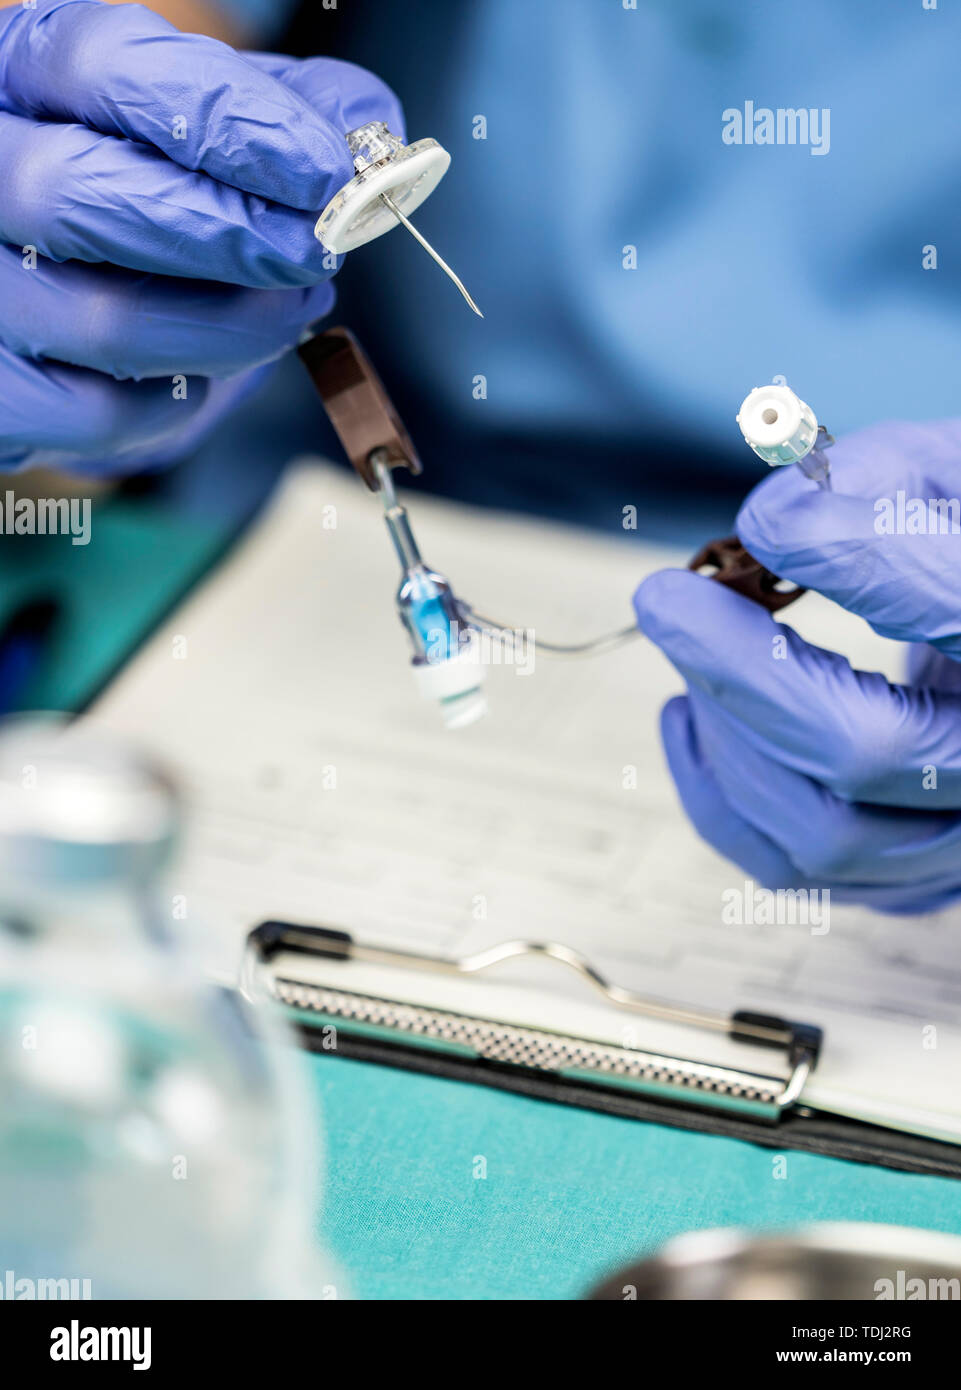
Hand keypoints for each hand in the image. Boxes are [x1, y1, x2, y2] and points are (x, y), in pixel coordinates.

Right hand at [0, 0, 402, 473]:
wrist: (44, 288)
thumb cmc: (128, 192)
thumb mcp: (193, 126)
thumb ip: (278, 110)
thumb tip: (370, 129)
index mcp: (18, 72)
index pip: (104, 67)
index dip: (227, 118)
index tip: (324, 168)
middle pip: (83, 195)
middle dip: (229, 234)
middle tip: (316, 252)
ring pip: (105, 321)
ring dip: (231, 329)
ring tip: (291, 310)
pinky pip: (95, 413)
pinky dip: (176, 402)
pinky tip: (208, 373)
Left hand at [634, 419, 960, 913]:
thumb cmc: (959, 549)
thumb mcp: (957, 478)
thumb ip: (885, 476)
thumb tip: (771, 524)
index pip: (957, 607)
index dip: (856, 561)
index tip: (766, 526)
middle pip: (867, 749)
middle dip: (740, 670)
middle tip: (665, 597)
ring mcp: (959, 838)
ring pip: (820, 829)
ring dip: (727, 731)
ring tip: (692, 647)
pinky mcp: (906, 875)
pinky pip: (789, 867)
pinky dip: (717, 790)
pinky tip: (690, 711)